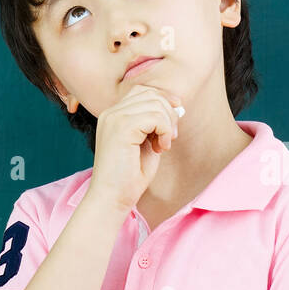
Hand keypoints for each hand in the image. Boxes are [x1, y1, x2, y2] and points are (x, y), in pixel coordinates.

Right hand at [89, 80, 183, 214]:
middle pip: (151, 94)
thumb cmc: (129, 176)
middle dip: (168, 114)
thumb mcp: (145, 143)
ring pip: (155, 103)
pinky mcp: (121, 127)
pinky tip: (160, 148)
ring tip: (163, 145)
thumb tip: (177, 105)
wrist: (112, 198)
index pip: (142, 91)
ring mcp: (114, 118)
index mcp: (113, 115)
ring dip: (168, 124)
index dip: (163, 99)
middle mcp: (111, 112)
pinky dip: (165, 131)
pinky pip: (155, 117)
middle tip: (169, 139)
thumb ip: (156, 123)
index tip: (176, 116)